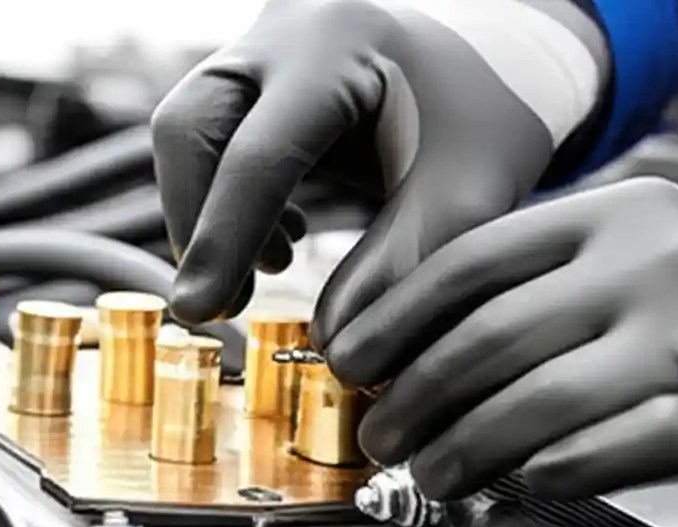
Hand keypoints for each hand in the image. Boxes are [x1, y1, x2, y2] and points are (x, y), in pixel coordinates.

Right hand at [151, 0, 608, 331]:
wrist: (491, 70)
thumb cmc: (484, 124)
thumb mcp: (463, 198)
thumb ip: (398, 268)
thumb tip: (331, 344)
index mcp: (341, 46)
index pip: (259, 152)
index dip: (224, 240)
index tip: (201, 312)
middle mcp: (284, 31)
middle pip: (189, 126)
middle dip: (197, 225)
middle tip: (222, 305)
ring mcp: (260, 45)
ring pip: (186, 132)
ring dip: (207, 217)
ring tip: (262, 275)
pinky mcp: (250, 75)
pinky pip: (204, 136)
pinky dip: (223, 201)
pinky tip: (277, 242)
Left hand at [328, 178, 677, 513]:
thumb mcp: (622, 270)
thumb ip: (531, 293)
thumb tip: (403, 349)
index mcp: (614, 215)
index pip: (472, 260)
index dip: (396, 318)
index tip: (353, 362)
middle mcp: (656, 260)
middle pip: (493, 335)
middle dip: (416, 396)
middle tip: (383, 434)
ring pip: (543, 397)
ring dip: (466, 447)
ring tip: (431, 473)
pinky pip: (623, 444)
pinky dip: (558, 468)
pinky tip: (526, 480)